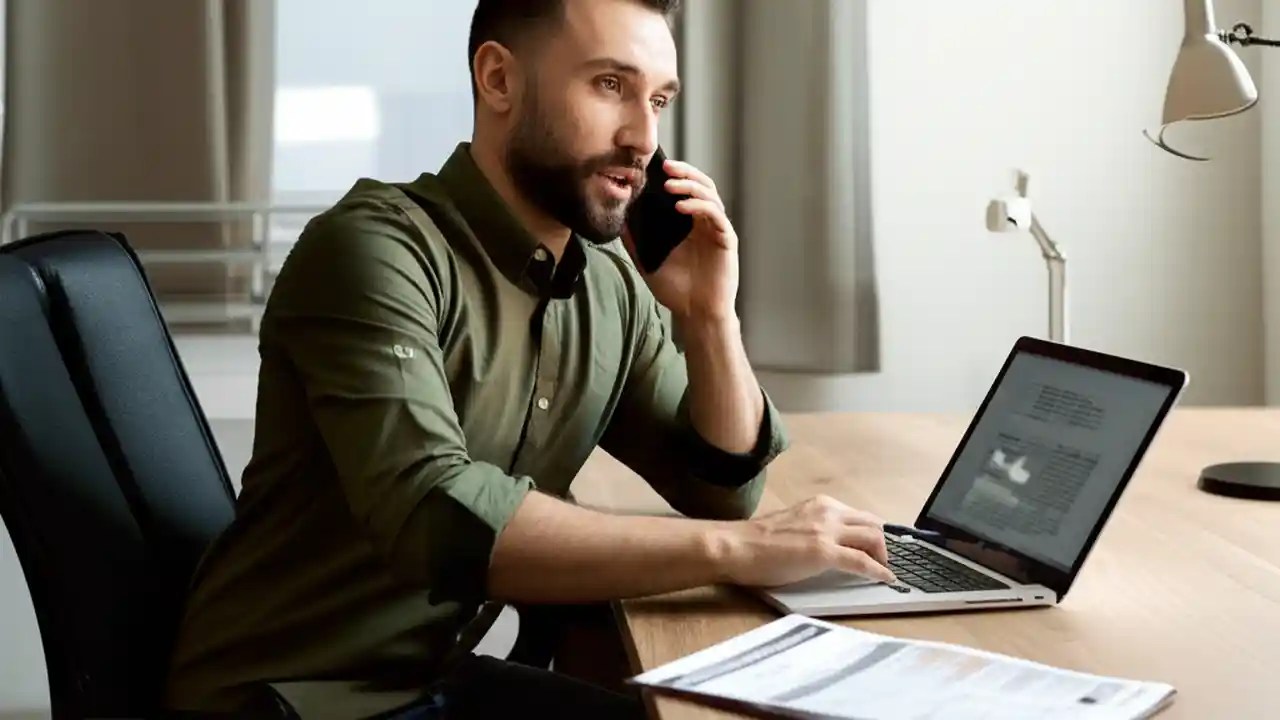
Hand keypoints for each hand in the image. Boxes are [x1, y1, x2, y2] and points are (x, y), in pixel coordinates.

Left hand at [622, 158, 737, 322]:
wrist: (695, 314)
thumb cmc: (676, 290)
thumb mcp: (646, 260)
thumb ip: (634, 240)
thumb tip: (616, 219)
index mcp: (690, 224)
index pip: (686, 190)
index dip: (675, 175)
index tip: (654, 168)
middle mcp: (706, 223)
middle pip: (701, 185)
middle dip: (684, 172)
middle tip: (665, 166)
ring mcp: (717, 230)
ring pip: (710, 195)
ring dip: (690, 186)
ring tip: (670, 185)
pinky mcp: (726, 240)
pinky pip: (716, 215)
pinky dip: (699, 206)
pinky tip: (681, 206)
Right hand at [711, 495, 895, 586]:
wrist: (736, 547)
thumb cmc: (756, 542)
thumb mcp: (794, 526)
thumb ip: (815, 529)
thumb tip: (830, 545)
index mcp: (820, 505)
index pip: (859, 516)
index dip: (873, 533)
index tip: (879, 547)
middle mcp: (828, 512)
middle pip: (873, 524)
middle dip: (883, 544)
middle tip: (883, 561)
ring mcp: (827, 531)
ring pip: (874, 538)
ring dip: (883, 557)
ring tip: (883, 571)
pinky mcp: (824, 552)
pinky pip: (863, 562)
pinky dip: (879, 571)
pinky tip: (885, 579)